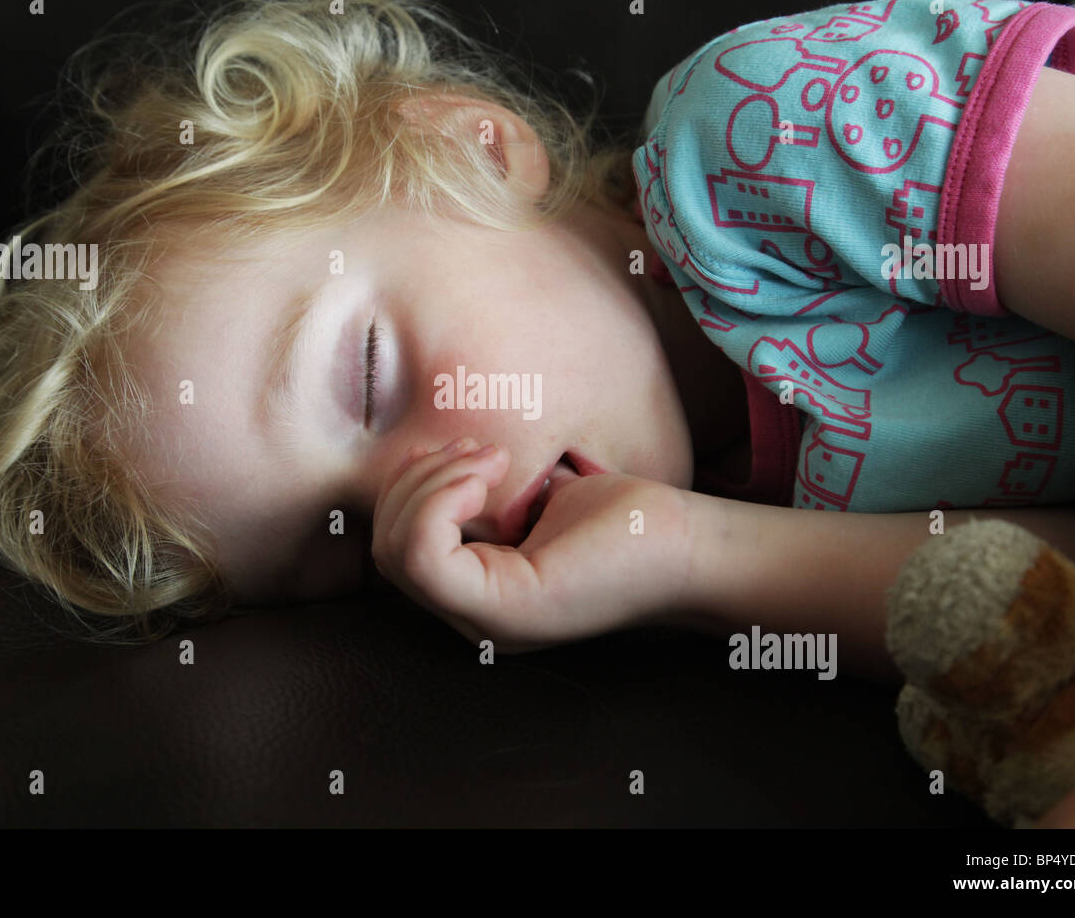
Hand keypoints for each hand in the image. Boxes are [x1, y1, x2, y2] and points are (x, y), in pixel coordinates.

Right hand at [371, 437, 692, 653]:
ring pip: (395, 554)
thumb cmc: (624, 521)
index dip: (410, 490)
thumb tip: (433, 460)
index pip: (395, 549)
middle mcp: (475, 617)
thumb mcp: (534, 500)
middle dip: (414, 483)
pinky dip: (438, 501)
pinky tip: (488, 474)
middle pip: (385, 551)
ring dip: (430, 485)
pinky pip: (423, 559)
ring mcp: (488, 621)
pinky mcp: (506, 611)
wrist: (688, 545)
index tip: (467, 452)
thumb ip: (483, 496)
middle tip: (478, 453)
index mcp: (479, 592)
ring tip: (489, 460)